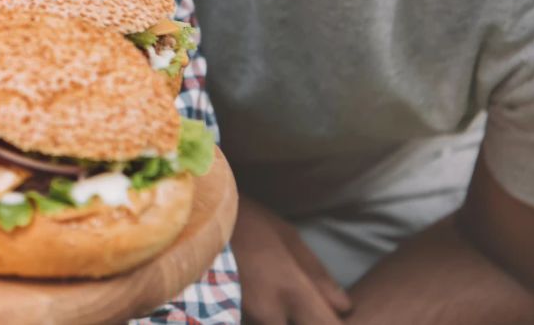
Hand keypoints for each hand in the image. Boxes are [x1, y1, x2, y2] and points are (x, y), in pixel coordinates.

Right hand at [233, 197, 352, 323]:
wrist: (189, 219)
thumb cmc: (242, 220)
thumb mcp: (285, 236)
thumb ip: (317, 274)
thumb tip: (344, 306)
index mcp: (291, 290)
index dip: (333, 322)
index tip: (331, 314)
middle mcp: (268, 313)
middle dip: (304, 320)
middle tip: (301, 304)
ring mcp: (242, 319)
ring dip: (280, 317)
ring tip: (272, 293)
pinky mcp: (224, 318)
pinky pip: (251, 323)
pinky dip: (261, 317)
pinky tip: (256, 298)